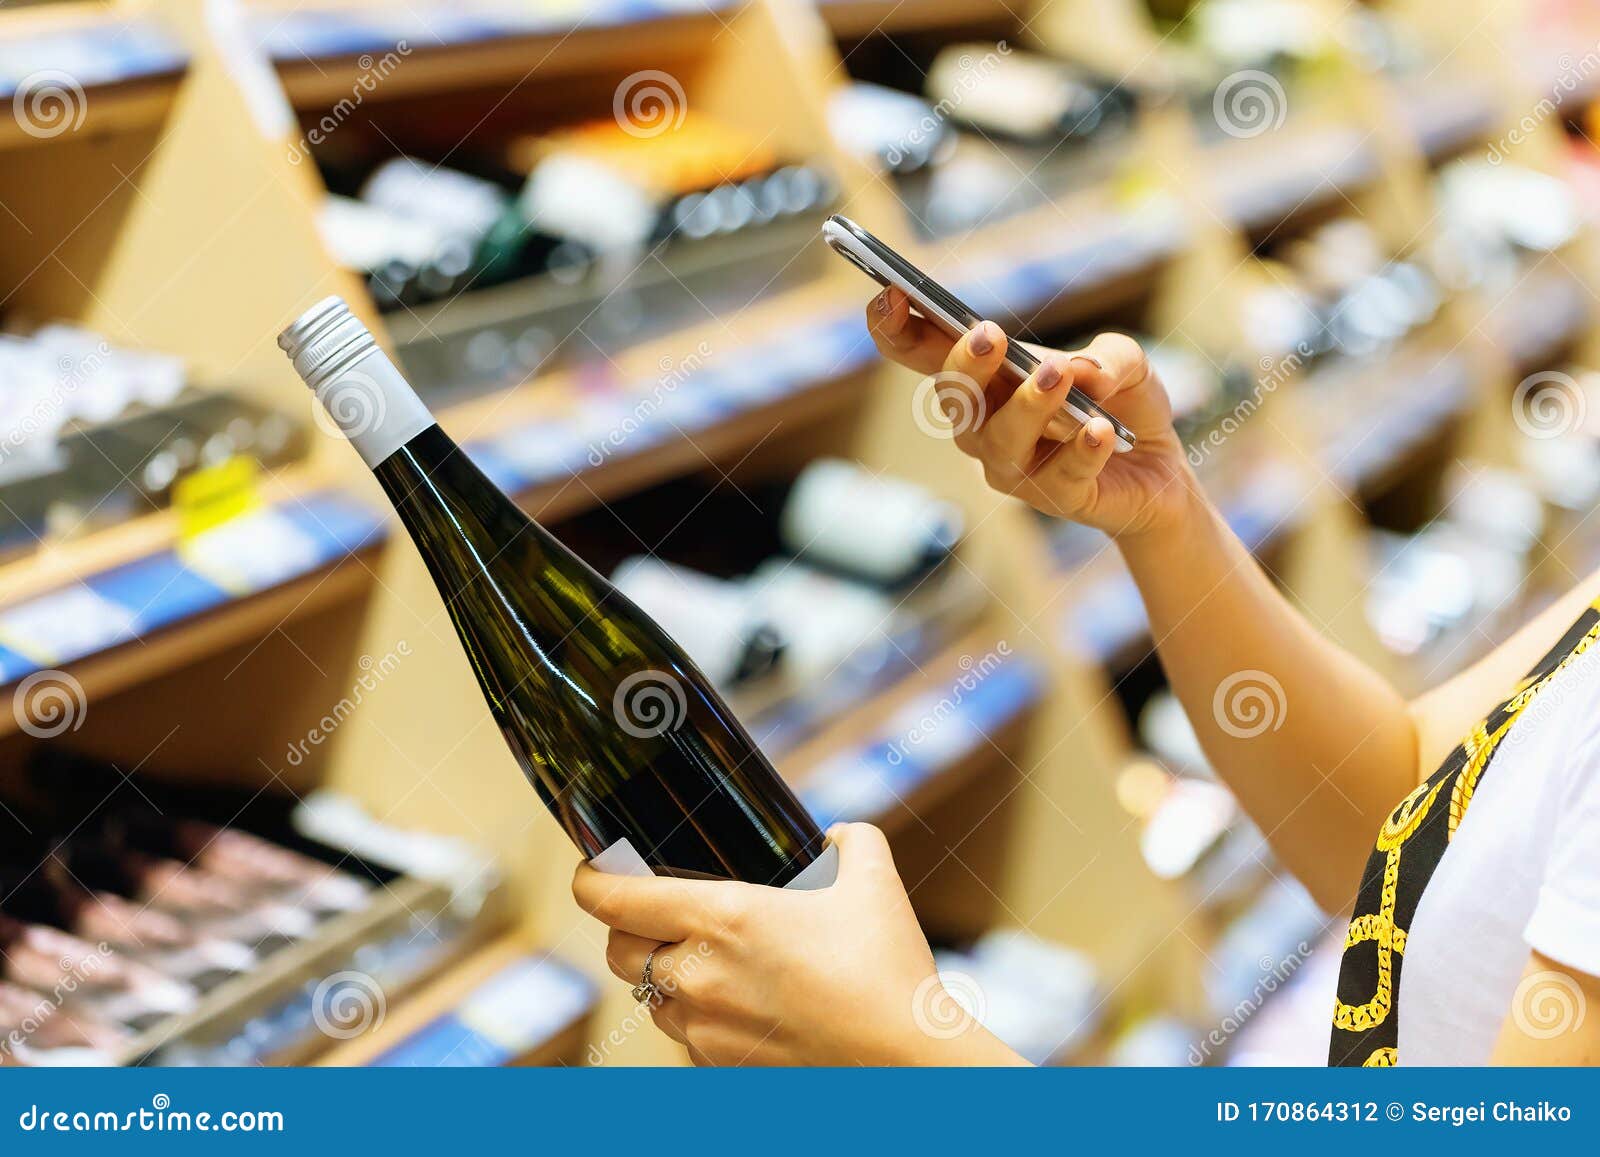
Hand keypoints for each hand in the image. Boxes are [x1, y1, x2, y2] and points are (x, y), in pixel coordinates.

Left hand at [571, 823, 1027, 1066]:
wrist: (904, 1064)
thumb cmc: (888, 973)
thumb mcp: (874, 880)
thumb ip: (850, 841)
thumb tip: (836, 835)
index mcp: (723, 919)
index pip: (615, 900)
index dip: (592, 879)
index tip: (591, 869)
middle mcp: (699, 976)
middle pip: (617, 950)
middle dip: (625, 927)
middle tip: (651, 910)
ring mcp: (705, 1030)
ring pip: (650, 996)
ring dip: (662, 974)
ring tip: (702, 958)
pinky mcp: (720, 1068)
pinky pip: (686, 1035)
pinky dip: (697, 1015)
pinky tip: (739, 1003)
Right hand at [866, 287, 1200, 537]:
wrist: (1160, 469)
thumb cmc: (1120, 404)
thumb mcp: (1126, 361)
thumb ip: (1111, 355)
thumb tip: (1087, 373)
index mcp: (983, 378)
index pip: (921, 351)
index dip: (894, 327)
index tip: (891, 293)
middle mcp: (983, 425)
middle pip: (955, 397)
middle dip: (966, 365)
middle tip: (989, 333)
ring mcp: (1014, 467)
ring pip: (999, 441)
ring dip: (1026, 406)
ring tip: (1058, 375)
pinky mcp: (1058, 498)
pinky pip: (1061, 477)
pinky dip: (1080, 451)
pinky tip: (1100, 431)